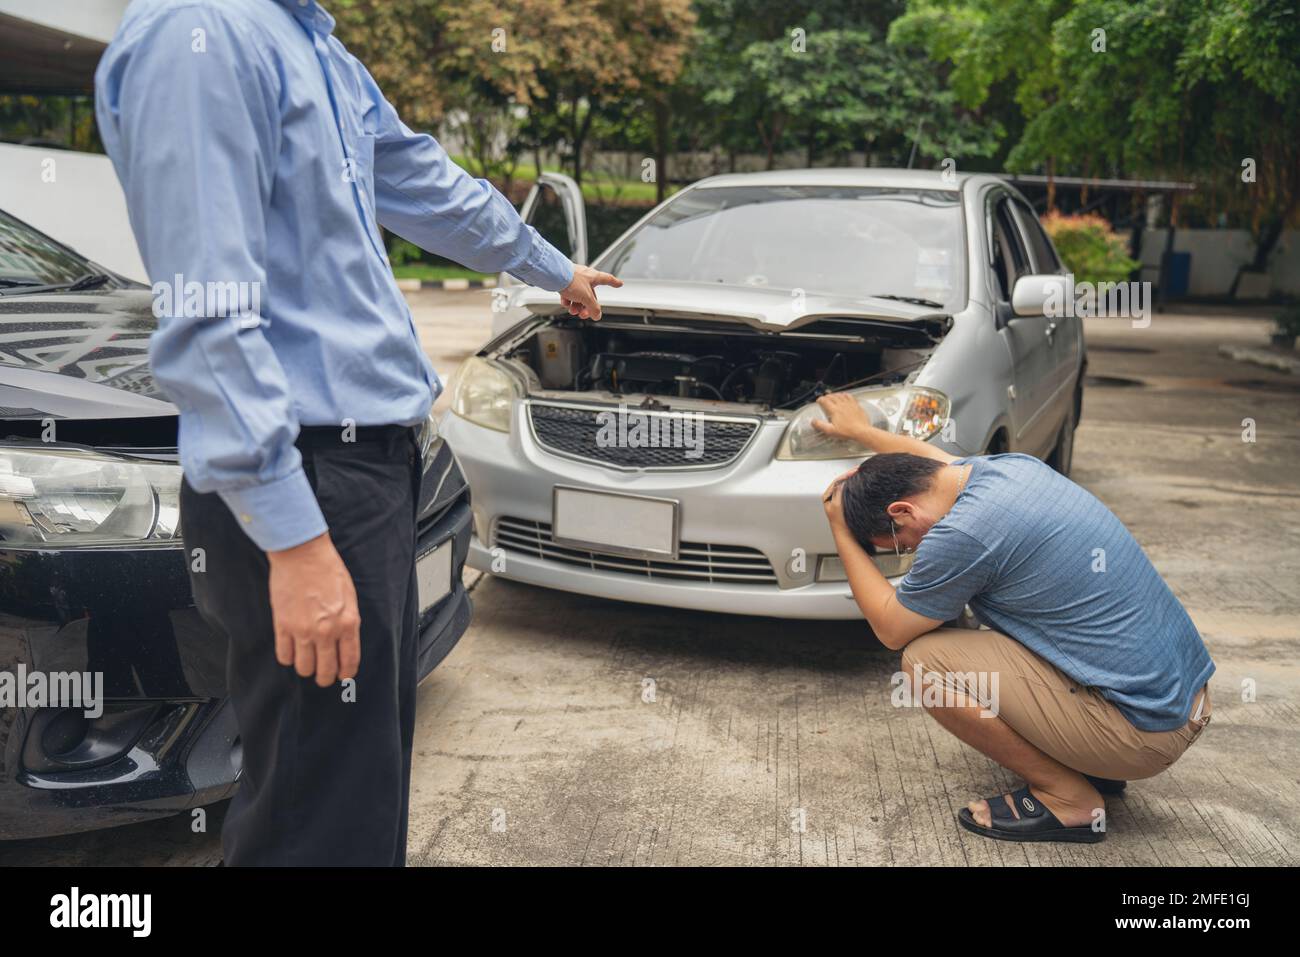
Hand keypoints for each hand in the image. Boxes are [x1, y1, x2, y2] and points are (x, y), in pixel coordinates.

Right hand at [267, 532, 360, 686]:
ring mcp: (303, 630)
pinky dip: (288, 657)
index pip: (349, 661)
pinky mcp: (283, 626)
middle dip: (325, 678)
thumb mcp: (350, 597)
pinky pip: (284, 656)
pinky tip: (291, 650)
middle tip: (323, 677)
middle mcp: (326, 631)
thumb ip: (348, 623)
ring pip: (304, 667)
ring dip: (306, 668)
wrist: (302, 554)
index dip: (345, 673)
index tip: (342, 677)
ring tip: (306, 661)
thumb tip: (345, 645)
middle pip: (325, 671)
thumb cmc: (329, 571)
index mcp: (348, 623)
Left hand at [559, 263, 621, 320]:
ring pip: (578, 295)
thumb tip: (597, 315)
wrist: (553, 275)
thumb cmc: (570, 280)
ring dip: (576, 306)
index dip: (614, 282)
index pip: (607, 279)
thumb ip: (593, 307)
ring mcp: (574, 279)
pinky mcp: (564, 281)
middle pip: (590, 294)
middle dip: (587, 306)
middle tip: (584, 314)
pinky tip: (565, 303)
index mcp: (593, 277)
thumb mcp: (586, 297)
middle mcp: (584, 277)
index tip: (619, 284)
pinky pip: (568, 293)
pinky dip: (567, 300)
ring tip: (573, 310)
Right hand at [812, 392, 873, 444]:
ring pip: (840, 395)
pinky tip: (845, 395)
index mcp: (834, 410)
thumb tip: (813, 421)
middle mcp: (841, 405)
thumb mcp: (831, 431)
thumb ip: (820, 425)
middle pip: (832, 396)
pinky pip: (850, 396)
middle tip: (824, 397)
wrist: (861, 431)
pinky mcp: (856, 405)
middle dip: (827, 396)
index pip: (825, 401)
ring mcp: (849, 404)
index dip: (820, 399)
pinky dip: (845, 394)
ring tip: (833, 395)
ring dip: (835, 394)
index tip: (818, 400)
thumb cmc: (847, 431)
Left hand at [822, 466, 858, 527]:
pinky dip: (855, 486)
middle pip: (841, 482)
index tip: (854, 471)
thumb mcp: (836, 505)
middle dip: (850, 475)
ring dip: (853, 479)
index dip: (845, 475)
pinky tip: (860, 483)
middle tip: (859, 470)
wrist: (846, 533)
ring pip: (846, 485)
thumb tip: (841, 482)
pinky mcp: (846, 502)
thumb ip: (838, 492)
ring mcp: (839, 499)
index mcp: (827, 496)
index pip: (836, 481)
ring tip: (860, 474)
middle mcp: (832, 496)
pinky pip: (850, 490)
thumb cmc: (839, 521)